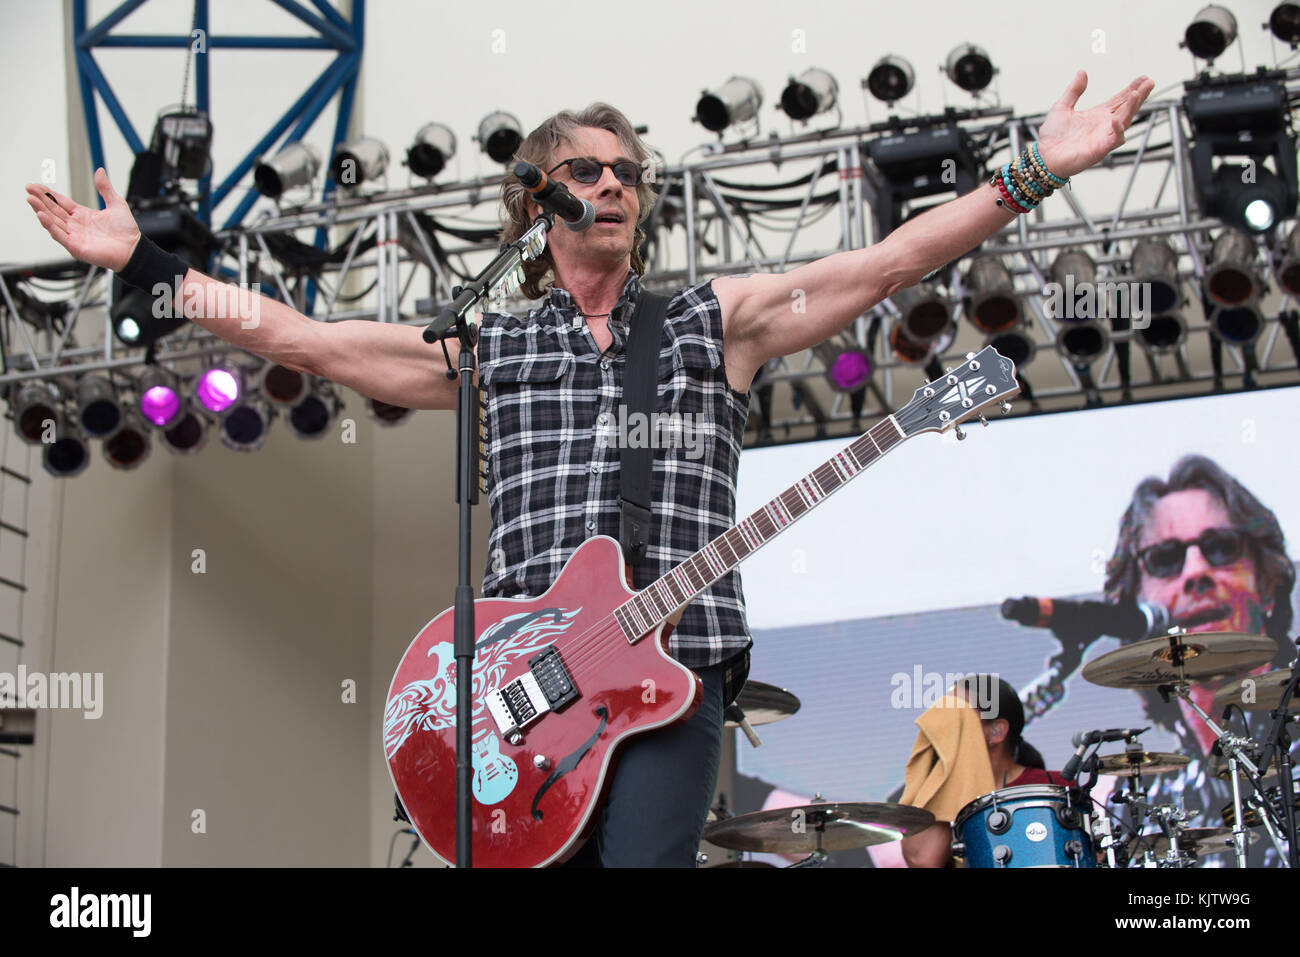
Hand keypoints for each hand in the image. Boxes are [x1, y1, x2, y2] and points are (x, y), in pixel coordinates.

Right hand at [25, 168, 141, 271]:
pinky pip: (59, 235)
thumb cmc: (127, 231)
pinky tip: (41, 215)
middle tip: (28, 188)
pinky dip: (49, 226)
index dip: (48, 194)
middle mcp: (76, 225)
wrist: (133, 249)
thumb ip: (105, 188)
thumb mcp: (116, 203)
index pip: (60, 202)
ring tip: (30, 199)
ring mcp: (74, 236)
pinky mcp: (76, 246)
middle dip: (40, 199)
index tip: (35, 186)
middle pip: (53, 210)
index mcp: (83, 215)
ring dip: (40, 210)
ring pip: (52, 221)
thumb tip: (100, 171)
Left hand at [1035, 72, 1154, 179]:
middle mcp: (1104, 125)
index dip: (1132, 89)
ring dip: (1132, 108)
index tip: (1143, 78)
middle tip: (1149, 82)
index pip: (1120, 99)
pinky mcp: (1099, 150)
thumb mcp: (1062, 107)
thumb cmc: (1052, 136)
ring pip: (1124, 121)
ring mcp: (1103, 137)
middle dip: (1139, 95)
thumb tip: (1082, 72)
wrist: (1043, 156)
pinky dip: (1118, 129)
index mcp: (1097, 115)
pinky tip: (1119, 119)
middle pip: (1127, 108)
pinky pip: (1114, 139)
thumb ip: (1074, 90)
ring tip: (1138, 94)